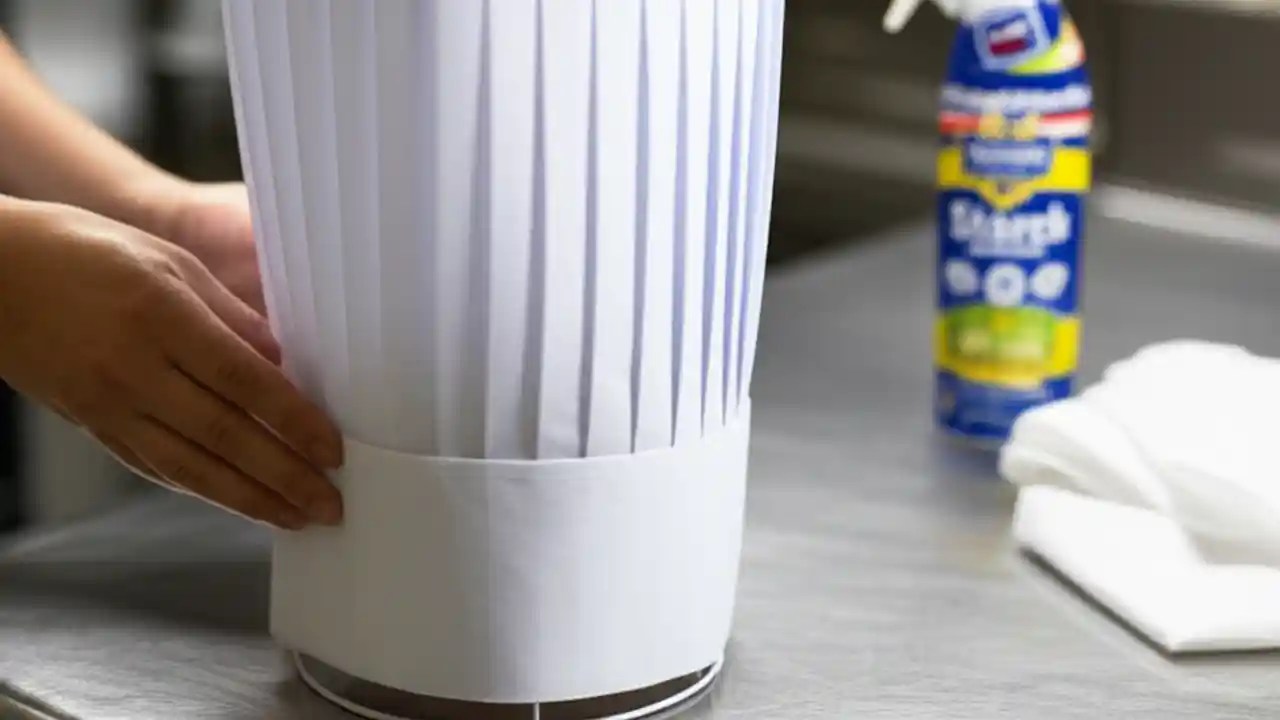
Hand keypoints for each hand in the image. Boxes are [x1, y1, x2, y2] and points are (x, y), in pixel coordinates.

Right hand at [0, 199, 342, 529]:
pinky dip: (202, 488)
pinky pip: (155, 466)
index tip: (334, 450)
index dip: (294, 421)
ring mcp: (107, 404)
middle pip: (224, 435)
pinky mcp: (90, 425)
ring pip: (190, 465)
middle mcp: (134, 369)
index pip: (244, 381)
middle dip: (284, 477)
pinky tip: (238, 502)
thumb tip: (284, 360)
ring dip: (250, 499)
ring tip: (297, 518)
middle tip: (331, 505)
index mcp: (160, 316)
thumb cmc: (83, 250)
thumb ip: (230, 316)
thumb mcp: (169, 263)